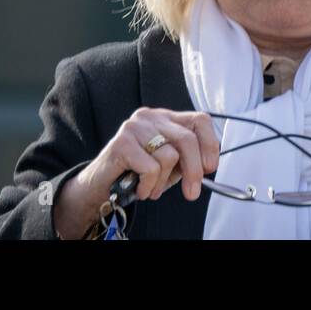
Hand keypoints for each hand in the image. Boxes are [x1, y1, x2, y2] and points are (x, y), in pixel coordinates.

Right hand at [54, 108, 219, 237]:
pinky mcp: (122, 143)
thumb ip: (187, 160)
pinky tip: (140, 189)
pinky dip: (149, 186)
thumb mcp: (169, 166)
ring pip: (169, 156)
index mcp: (165, 117)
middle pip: (187, 139)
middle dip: (194, 171)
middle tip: (192, 193)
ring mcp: (135, 127)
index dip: (210, 143)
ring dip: (164, 182)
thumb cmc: (137, 175)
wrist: (100, 187)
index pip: (199, 120)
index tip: (210, 167)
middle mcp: (150, 116)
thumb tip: (207, 166)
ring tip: (152, 188)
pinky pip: (151, 169)